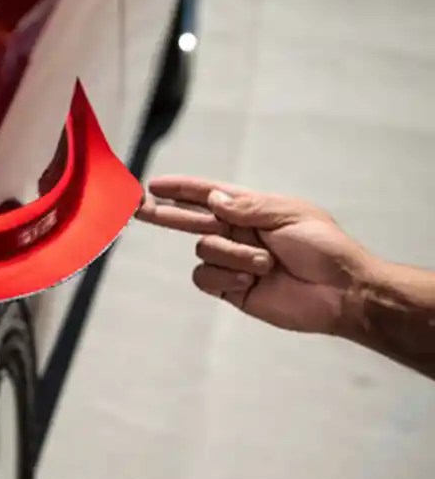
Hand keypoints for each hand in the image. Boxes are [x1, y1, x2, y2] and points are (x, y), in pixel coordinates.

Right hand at [135, 175, 374, 336]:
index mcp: (252, 210)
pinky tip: (249, 282)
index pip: (208, 194)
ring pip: (203, 251)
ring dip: (232, 256)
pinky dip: (224, 278)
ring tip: (264, 265)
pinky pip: (205, 278)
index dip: (181, 189)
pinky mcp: (231, 289)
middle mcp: (238, 233)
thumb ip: (248, 207)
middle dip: (165, 213)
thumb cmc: (324, 249)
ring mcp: (232, 262)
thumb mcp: (290, 215)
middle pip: (190, 220)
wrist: (341, 293)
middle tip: (137, 208)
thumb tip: (213, 198)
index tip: (154, 185)